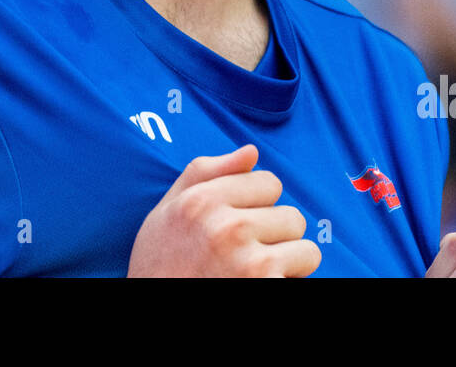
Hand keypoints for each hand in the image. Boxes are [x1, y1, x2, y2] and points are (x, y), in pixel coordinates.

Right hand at [127, 144, 321, 276]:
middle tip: (244, 256)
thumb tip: (251, 151)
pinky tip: (258, 284)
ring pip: (305, 247)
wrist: (149, 304)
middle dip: (274, 236)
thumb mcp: (166, 212)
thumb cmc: (159, 265)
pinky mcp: (265, 285)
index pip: (269, 182)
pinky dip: (288, 280)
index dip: (258, 205)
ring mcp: (249, 262)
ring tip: (254, 274)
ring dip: (287, 263)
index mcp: (202, 201)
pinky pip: (306, 271)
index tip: (238, 227)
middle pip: (291, 215)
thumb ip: (205, 173)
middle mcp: (227, 227)